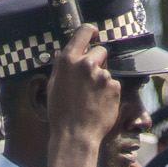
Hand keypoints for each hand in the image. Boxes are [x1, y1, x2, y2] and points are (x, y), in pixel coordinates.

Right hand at [44, 24, 121, 166]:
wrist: (75, 135)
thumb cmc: (60, 112)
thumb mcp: (53, 84)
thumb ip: (63, 66)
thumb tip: (69, 53)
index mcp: (68, 60)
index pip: (85, 31)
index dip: (92, 32)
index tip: (94, 36)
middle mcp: (86, 64)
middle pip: (101, 51)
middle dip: (98, 61)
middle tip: (89, 80)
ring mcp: (102, 76)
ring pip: (106, 71)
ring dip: (101, 81)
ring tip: (91, 98)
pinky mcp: (114, 88)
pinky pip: (113, 85)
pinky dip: (108, 93)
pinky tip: (98, 105)